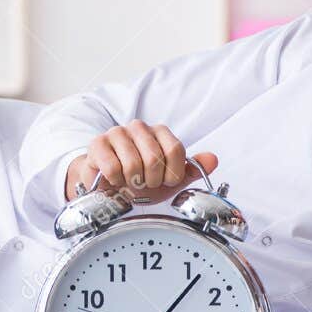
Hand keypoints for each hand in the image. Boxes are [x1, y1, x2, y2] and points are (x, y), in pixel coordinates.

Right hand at [64, 121, 216, 203]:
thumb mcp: (169, 179)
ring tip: (130, 182)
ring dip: (133, 182)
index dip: (172, 173)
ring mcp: (117, 133)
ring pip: (133, 164)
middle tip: (145, 183)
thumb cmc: (139, 179)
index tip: (165, 181)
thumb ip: (192, 169)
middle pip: (155, 158)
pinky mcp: (98, 143)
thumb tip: (213, 160)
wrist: (108, 184)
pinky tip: (115, 179)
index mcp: (160, 132)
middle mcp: (139, 127)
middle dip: (152, 180)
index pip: (175, 150)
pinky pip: (112, 167)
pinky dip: (116, 181)